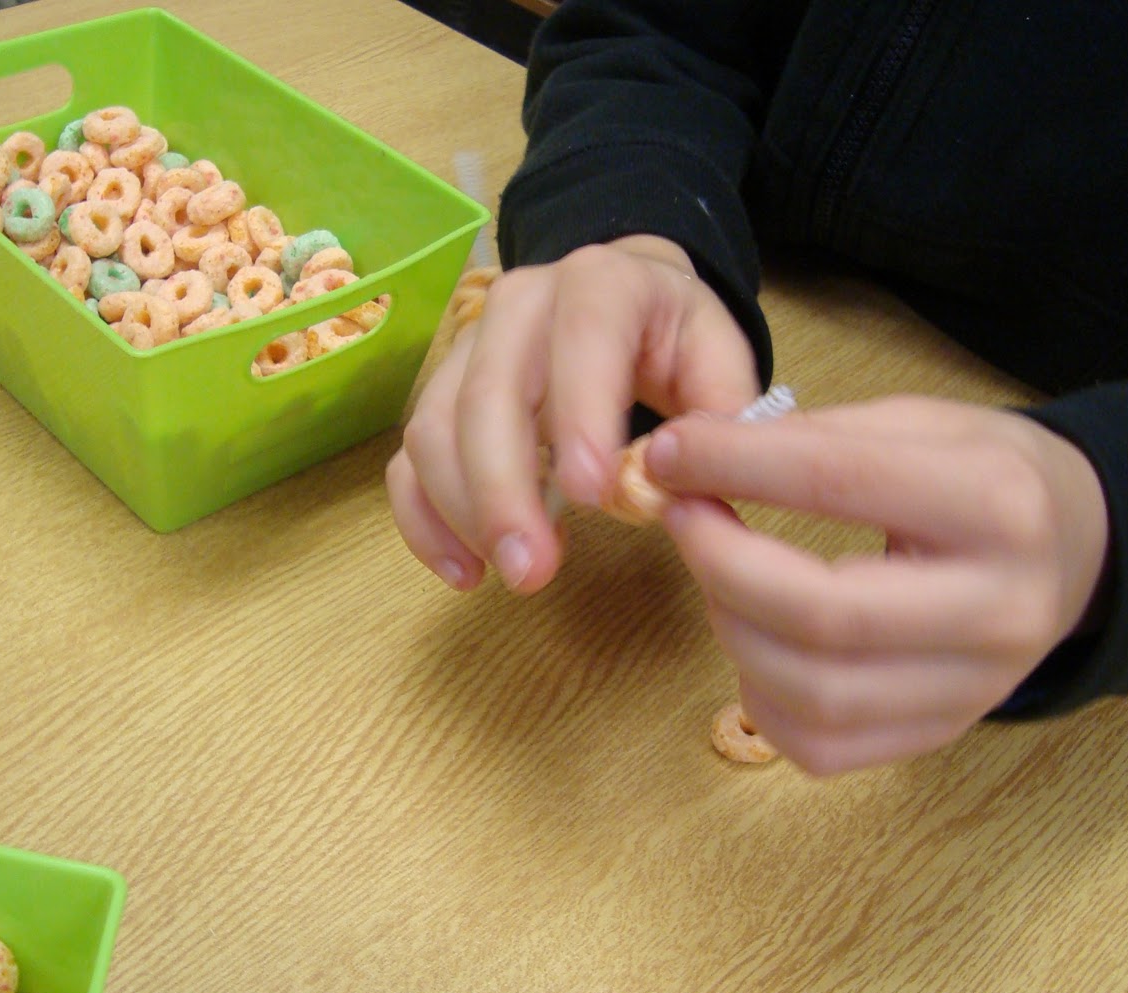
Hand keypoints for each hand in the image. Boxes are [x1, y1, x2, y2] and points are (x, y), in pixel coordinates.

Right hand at [386, 235, 759, 593]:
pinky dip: (424, 521)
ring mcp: (467, 350)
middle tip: (532, 570)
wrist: (627, 303)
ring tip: (515, 574)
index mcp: (601, 284)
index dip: (580, 415)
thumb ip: (718, 419)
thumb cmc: (675, 342)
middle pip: (487, 394)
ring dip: (463, 512)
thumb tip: (675, 482)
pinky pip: (407, 460)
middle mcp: (519, 305)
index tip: (592, 497)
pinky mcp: (439, 396)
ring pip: (434, 428)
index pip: (582, 340)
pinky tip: (465, 572)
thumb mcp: (721, 363)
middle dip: (502, 490)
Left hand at [647, 395, 1111, 774]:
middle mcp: (999, 609)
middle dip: (721, 564)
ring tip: (719, 575)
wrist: (1078, 551)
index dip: (734, 465)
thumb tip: (692, 457)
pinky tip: (756, 640)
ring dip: (732, 628)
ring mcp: (975, 688)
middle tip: (683, 517)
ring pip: (813, 694)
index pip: (839, 481)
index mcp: (998, 505)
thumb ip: (812, 437)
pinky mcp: (940, 734)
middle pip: (822, 614)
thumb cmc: (985, 477)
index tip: (669, 453)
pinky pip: (820, 747)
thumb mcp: (923, 423)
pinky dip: (759, 696)